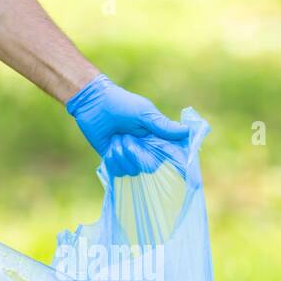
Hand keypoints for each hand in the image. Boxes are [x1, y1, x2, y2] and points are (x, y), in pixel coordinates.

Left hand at [66, 74, 188, 176]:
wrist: (94, 104)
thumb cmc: (121, 104)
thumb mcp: (143, 112)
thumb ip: (162, 125)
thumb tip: (186, 131)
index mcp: (156, 137)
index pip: (171, 155)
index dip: (178, 165)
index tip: (185, 175)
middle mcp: (145, 149)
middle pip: (149, 166)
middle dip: (135, 154)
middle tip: (126, 136)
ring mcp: (130, 156)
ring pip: (131, 170)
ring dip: (120, 154)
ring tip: (115, 137)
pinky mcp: (115, 161)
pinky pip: (117, 171)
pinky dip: (111, 159)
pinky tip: (109, 146)